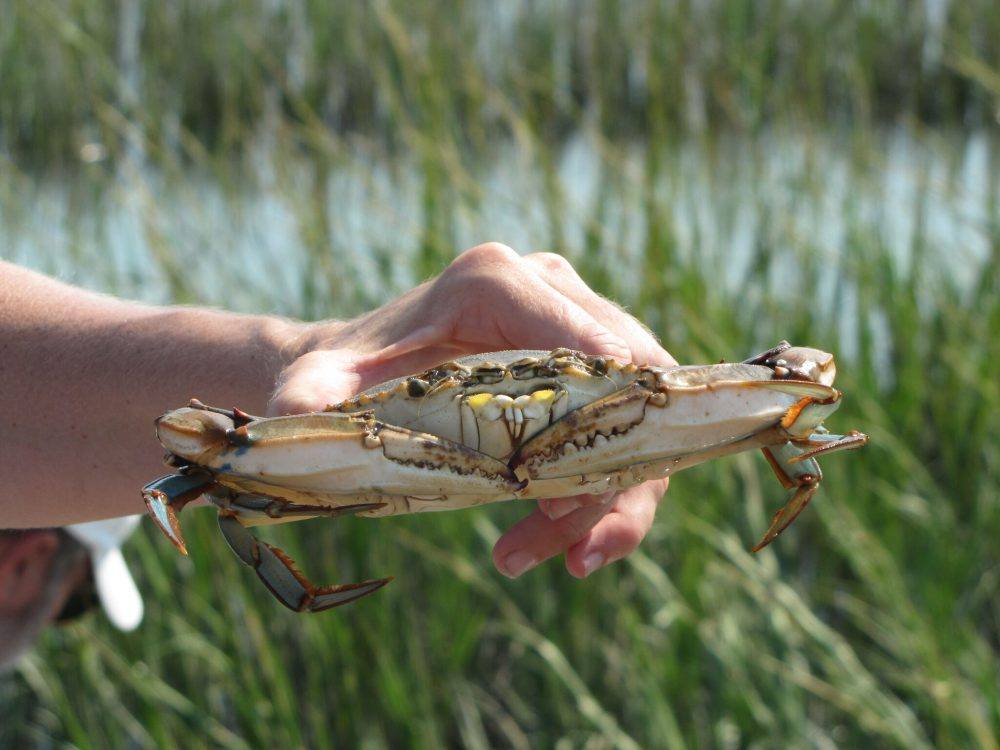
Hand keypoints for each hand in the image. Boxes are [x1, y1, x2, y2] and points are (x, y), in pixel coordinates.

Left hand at [269, 243, 676, 579]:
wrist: (363, 370)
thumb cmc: (349, 372)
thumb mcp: (322, 382)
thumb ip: (310, 393)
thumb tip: (300, 413)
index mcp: (494, 281)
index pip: (576, 333)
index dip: (603, 401)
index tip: (589, 480)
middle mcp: (550, 291)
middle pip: (625, 381)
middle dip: (614, 470)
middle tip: (576, 549)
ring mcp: (577, 327)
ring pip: (640, 412)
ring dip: (616, 495)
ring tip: (568, 561)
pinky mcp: (587, 371)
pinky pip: (628, 428)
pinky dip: (610, 493)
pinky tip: (564, 549)